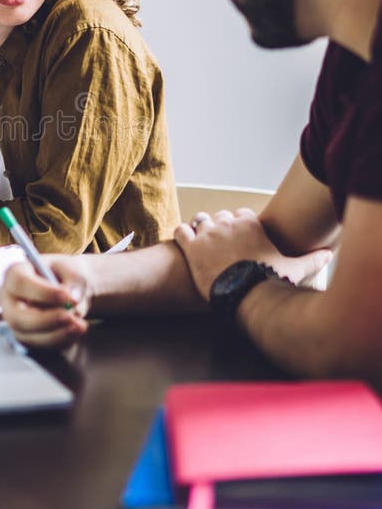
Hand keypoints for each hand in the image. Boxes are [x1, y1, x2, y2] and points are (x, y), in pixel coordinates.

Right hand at [0, 255, 92, 347]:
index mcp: (14, 273)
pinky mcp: (26, 338)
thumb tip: (73, 299)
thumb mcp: (72, 269)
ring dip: (56, 333)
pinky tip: (76, 330)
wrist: (69, 290)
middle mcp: (8, 299)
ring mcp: (15, 321)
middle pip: (16, 317)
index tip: (67, 296)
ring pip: (28, 336)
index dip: (42, 292)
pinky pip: (40, 346)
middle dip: (45, 320)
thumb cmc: (65, 275)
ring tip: (80, 324)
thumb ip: (74, 280)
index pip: (20, 283)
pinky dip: (61, 340)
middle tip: (69, 316)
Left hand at [173, 208, 331, 301]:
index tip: (238, 237)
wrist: (246, 294)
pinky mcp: (191, 246)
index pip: (241, 214)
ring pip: (199, 220)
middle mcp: (227, 222)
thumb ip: (311, 259)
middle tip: (219, 244)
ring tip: (201, 242)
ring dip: (199, 229)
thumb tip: (328, 255)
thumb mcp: (294, 268)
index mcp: (250, 222)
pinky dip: (181, 236)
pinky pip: (180, 231)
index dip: (238, 224)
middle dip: (219, 227)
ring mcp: (207, 233)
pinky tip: (184, 246)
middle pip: (219, 217)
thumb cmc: (270, 280)